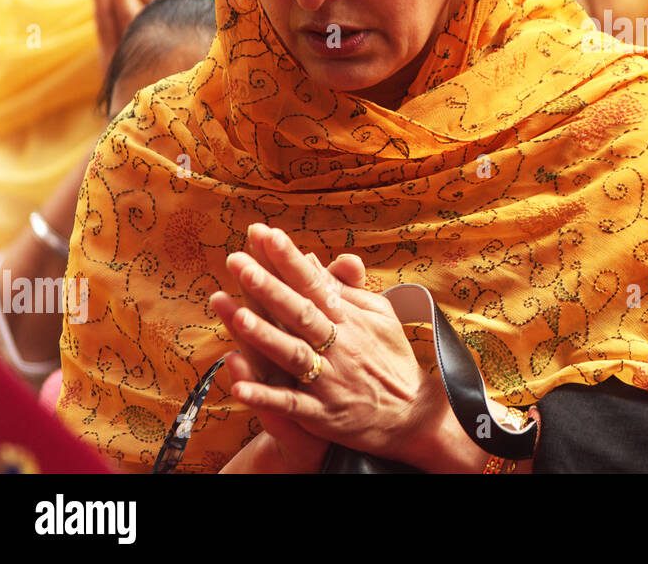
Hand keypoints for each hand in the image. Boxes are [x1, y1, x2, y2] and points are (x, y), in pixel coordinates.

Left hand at [210, 224, 486, 471]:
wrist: (412, 414)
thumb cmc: (390, 358)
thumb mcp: (378, 315)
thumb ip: (342, 289)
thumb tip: (309, 260)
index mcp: (349, 319)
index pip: (314, 283)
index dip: (289, 259)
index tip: (265, 234)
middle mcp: (338, 345)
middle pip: (299, 312)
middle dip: (268, 286)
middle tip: (237, 261)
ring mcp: (329, 380)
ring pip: (293, 355)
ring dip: (265, 336)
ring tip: (236, 316)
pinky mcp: (322, 413)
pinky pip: (290, 404)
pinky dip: (264, 397)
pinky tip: (238, 388)